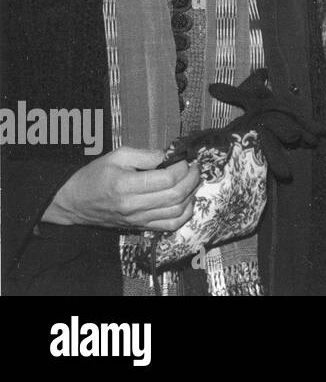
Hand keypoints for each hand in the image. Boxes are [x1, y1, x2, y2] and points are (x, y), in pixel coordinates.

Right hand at [42, 146, 199, 231]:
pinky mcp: (140, 227)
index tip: (185, 158)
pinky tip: (187, 200)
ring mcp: (138, 219)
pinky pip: (170, 226)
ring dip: (191, 195)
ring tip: (192, 181)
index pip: (167, 179)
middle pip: (175, 195)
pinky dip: (185, 214)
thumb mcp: (117, 156)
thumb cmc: (95, 175)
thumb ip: (146, 155)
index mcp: (126, 185)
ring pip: (177, 212)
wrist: (75, 201)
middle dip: (192, 179)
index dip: (182, 167)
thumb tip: (169, 156)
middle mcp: (133, 206)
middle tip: (195, 167)